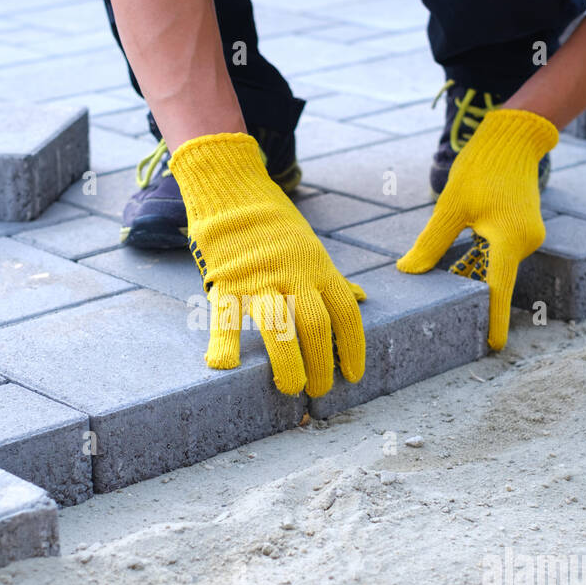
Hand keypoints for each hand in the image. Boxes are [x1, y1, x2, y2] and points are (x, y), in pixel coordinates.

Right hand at [169, 133, 365, 395]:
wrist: (233, 193)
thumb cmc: (275, 229)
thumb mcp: (312, 250)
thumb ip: (334, 279)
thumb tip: (361, 298)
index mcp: (318, 268)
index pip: (345, 313)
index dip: (353, 347)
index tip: (353, 376)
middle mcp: (293, 275)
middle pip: (315, 325)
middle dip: (321, 364)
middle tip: (317, 391)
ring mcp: (258, 279)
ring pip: (279, 326)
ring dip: (287, 363)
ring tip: (290, 388)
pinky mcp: (226, 281)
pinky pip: (225, 316)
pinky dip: (224, 343)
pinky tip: (226, 367)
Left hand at [395, 108, 557, 349]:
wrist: (512, 138)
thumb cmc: (480, 167)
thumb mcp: (450, 206)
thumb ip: (431, 243)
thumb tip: (408, 271)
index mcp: (509, 238)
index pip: (499, 287)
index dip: (494, 318)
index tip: (492, 346)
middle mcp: (525, 242)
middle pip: (494, 278)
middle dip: (469, 293)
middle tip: (447, 315)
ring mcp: (527, 237)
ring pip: (494, 266)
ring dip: (470, 274)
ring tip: (444, 280)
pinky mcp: (523, 230)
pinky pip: (498, 254)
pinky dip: (478, 260)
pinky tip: (457, 259)